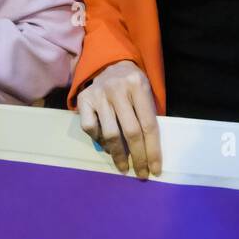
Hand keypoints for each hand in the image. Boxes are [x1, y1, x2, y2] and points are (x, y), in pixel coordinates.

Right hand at [76, 60, 160, 178]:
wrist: (111, 64)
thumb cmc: (133, 86)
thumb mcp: (146, 93)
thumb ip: (147, 116)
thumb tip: (150, 154)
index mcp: (138, 85)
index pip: (148, 125)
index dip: (153, 151)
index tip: (155, 170)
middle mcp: (118, 88)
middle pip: (131, 132)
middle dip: (138, 157)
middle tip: (141, 174)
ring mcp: (99, 93)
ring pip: (110, 133)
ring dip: (118, 155)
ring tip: (124, 167)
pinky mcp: (83, 99)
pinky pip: (90, 128)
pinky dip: (99, 141)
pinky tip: (107, 145)